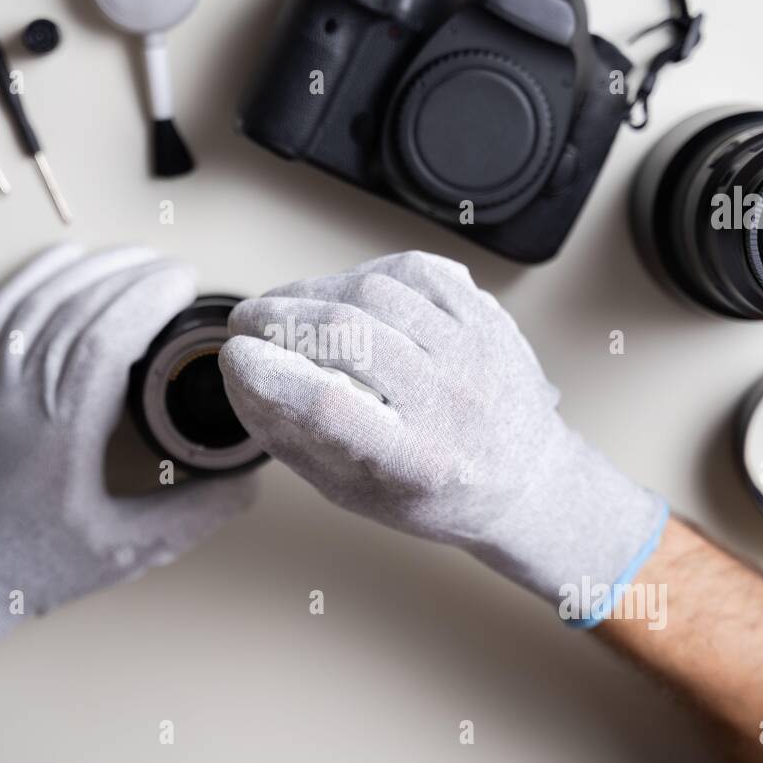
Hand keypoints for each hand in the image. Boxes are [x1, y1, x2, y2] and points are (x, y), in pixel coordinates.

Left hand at [0, 244, 254, 722]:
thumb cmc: (34, 566)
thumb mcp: (126, 550)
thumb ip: (193, 514)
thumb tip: (248, 479)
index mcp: (61, 427)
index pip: (107, 333)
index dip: (149, 295)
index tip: (185, 282)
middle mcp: (17, 391)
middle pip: (79, 304)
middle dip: (133, 274)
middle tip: (174, 270)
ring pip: (40, 297)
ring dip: (92, 268)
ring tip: (137, 259)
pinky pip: (0, 307)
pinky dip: (36, 275)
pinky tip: (68, 260)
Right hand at [219, 250, 664, 616]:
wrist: (529, 479)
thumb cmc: (434, 494)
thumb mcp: (354, 492)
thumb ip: (292, 437)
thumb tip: (236, 376)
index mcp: (417, 462)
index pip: (329, 405)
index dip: (268, 373)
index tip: (233, 357)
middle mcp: (452, 400)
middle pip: (347, 334)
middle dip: (278, 318)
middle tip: (244, 322)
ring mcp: (475, 350)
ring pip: (375, 290)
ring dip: (313, 291)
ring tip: (288, 309)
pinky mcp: (486, 313)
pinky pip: (414, 269)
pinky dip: (364, 273)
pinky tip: (345, 293)